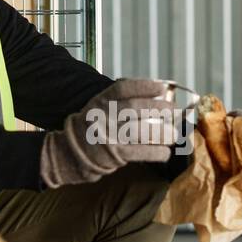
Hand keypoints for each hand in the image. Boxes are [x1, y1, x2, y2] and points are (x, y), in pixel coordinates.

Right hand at [40, 78, 180, 187]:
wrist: (68, 154)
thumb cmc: (90, 130)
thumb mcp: (97, 109)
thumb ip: (118, 103)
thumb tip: (152, 98)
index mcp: (100, 102)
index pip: (123, 88)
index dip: (143, 86)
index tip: (161, 86)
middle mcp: (104, 117)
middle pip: (136, 108)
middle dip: (159, 108)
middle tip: (174, 110)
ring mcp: (109, 136)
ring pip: (141, 131)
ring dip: (162, 133)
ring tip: (174, 135)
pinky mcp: (114, 155)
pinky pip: (140, 152)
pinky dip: (156, 152)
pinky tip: (165, 152)